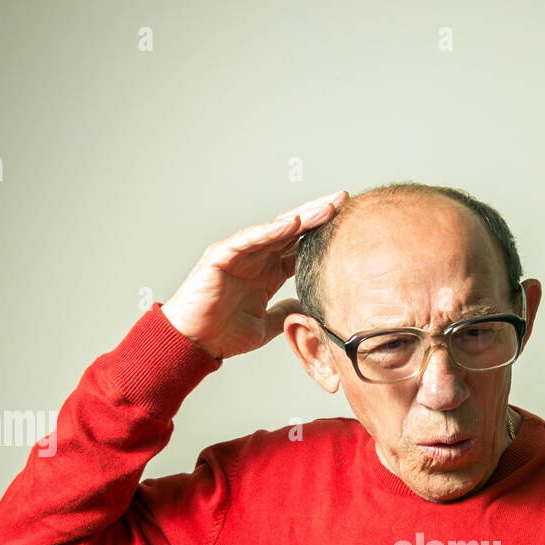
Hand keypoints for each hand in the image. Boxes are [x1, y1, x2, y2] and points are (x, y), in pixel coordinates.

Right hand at [160, 190, 348, 359]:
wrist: (193, 343)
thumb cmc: (223, 334)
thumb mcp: (267, 326)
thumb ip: (286, 314)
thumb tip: (309, 310)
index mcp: (268, 272)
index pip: (301, 247)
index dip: (324, 236)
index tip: (351, 226)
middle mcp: (256, 258)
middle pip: (293, 231)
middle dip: (319, 215)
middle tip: (345, 200)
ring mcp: (239, 253)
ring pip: (275, 229)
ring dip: (302, 216)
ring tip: (328, 206)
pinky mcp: (221, 255)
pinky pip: (249, 238)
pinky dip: (271, 230)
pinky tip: (293, 222)